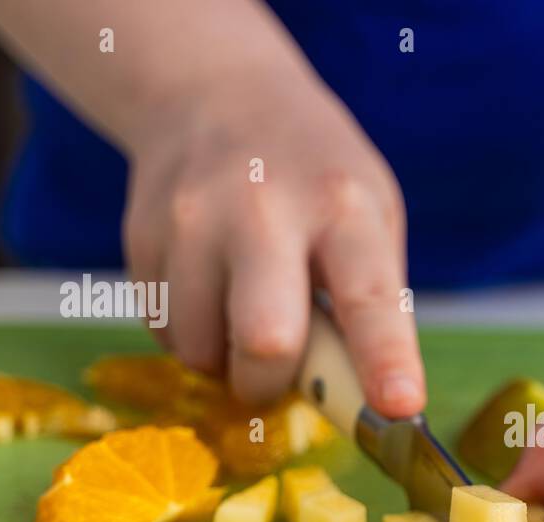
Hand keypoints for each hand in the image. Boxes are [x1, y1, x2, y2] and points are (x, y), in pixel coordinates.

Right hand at [123, 70, 421, 411]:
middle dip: (273, 384)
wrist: (215, 92)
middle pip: (265, 338)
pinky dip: (194, 337)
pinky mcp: (142, 236)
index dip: (385, 359)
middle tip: (281, 378)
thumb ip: (372, 302)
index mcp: (343, 207)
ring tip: (245, 316)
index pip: (370, 295)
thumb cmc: (316, 177)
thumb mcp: (370, 214)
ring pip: (202, 350)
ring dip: (227, 364)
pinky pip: (165, 333)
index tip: (401, 406)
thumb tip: (372, 403)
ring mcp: (193, 220)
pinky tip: (211, 292)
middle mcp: (265, 210)